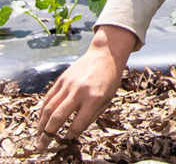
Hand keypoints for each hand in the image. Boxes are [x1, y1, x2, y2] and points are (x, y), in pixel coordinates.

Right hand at [35, 26, 135, 150]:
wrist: (105, 55)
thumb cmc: (109, 80)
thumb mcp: (107, 99)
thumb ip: (91, 115)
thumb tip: (74, 132)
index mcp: (94, 98)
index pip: (78, 123)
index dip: (71, 135)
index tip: (66, 140)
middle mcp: (79, 92)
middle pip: (58, 117)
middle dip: (48, 135)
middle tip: (42, 147)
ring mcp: (68, 85)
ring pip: (49, 108)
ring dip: (41, 125)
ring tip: (39, 137)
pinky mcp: (61, 79)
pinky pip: (48, 98)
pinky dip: (42, 111)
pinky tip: (41, 121)